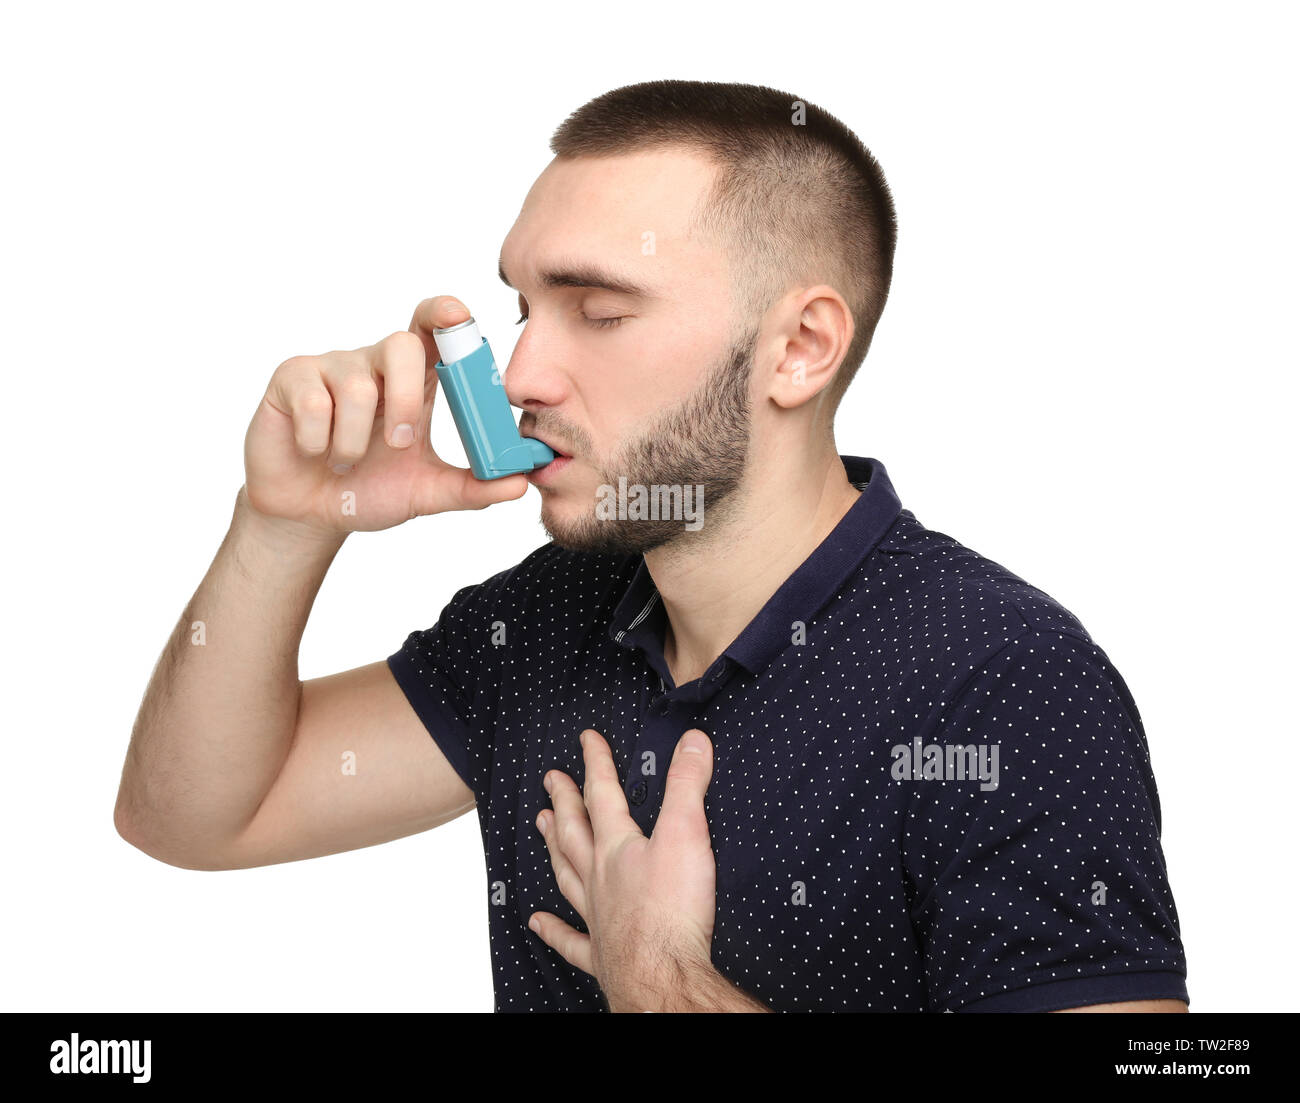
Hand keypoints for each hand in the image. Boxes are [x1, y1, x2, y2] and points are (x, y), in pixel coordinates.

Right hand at [242, 295, 528, 538]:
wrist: (310, 514)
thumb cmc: (368, 489)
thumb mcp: (427, 492)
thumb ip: (473, 487)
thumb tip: (520, 483)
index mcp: (414, 381)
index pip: (434, 329)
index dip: (446, 314)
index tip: (460, 317)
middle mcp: (376, 364)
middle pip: (400, 345)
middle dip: (406, 400)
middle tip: (400, 444)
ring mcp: (332, 367)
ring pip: (357, 387)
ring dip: (356, 441)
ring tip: (346, 462)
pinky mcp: (292, 378)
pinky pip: (314, 403)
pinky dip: (319, 441)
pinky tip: (315, 451)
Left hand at [529, 728, 719, 1011]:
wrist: (663, 976)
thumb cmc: (673, 910)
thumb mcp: (687, 833)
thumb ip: (688, 785)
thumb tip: (692, 740)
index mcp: (618, 848)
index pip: (602, 794)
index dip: (595, 762)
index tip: (586, 739)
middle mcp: (599, 878)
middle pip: (574, 832)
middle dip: (564, 801)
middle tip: (550, 779)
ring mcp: (596, 916)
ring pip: (566, 875)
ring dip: (553, 848)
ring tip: (540, 828)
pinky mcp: (602, 953)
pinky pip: (570, 940)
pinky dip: (552, 931)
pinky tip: (536, 923)